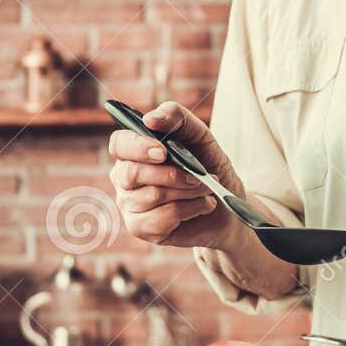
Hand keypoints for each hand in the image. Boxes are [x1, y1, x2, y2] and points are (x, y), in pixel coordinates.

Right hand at [108, 102, 240, 250]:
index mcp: (133, 151)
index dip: (137, 147)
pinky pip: (161, 218)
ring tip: (206, 189)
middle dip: (171, 174)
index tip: (163, 151)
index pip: (119, 144)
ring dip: (188, 191)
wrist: (226, 204)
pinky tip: (201, 206)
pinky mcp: (141, 228)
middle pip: (131, 174)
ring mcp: (129, 204)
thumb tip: (150, 119)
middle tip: (198, 175)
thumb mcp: (200, 134)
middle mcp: (124, 177)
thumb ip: (176, 117)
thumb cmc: (208, 165)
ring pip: (152, 196)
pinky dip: (190, 209)